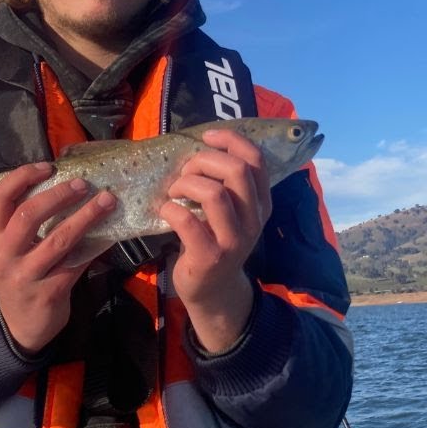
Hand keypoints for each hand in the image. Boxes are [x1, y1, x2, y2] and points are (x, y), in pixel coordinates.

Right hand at [0, 162, 115, 352]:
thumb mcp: (5, 248)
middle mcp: (4, 255)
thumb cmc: (17, 274)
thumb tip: (44, 175)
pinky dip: (96, 245)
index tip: (48, 167)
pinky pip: (77, 263)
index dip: (23, 177)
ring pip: (59, 240)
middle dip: (59, 195)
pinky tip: (110, 232)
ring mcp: (26, 276)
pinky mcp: (50, 293)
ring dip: (86, 217)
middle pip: (28, 216)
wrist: (19, 326)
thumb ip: (15, 218)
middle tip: (82, 184)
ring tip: (106, 201)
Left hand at [160, 128, 268, 352]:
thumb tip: (201, 145)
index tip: (206, 137)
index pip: (255, 158)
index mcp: (261, 202)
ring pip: (214, 193)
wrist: (213, 290)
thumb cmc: (215, 239)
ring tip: (175, 192)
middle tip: (185, 172)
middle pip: (236, 171)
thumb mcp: (231, 211)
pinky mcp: (210, 257)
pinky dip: (170, 209)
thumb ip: (225, 182)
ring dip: (186, 184)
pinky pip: (187, 221)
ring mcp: (234, 240)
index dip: (230, 139)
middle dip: (203, 161)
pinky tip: (166, 211)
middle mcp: (254, 219)